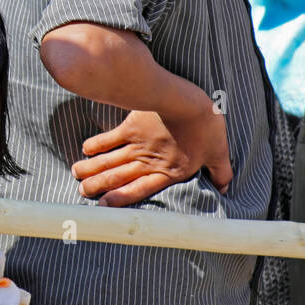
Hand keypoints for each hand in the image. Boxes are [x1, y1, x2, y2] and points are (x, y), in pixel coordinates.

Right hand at [71, 103, 231, 206]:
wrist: (188, 100)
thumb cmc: (206, 126)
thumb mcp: (218, 151)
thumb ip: (221, 172)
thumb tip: (227, 189)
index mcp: (168, 171)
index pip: (140, 190)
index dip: (121, 198)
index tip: (104, 205)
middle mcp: (148, 161)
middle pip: (118, 177)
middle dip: (98, 185)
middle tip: (81, 191)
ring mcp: (138, 144)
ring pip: (110, 160)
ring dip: (92, 168)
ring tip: (77, 175)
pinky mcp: (131, 126)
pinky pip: (110, 138)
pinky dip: (97, 145)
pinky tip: (85, 150)